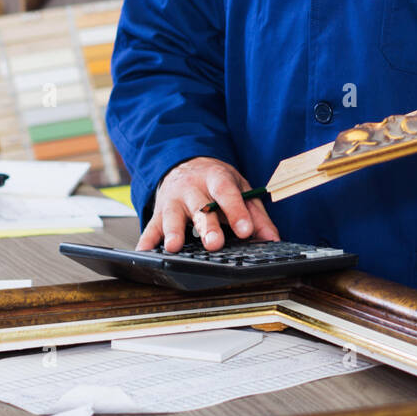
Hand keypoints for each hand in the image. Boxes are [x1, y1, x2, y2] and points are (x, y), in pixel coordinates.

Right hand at [137, 156, 279, 251]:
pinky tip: (143, 252)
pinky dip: (146, 240)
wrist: (185, 164)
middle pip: (200, 207)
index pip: (227, 193)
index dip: (237, 211)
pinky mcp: (157, 212)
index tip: (246, 230)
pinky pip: (150, 227)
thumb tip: (273, 239)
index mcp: (216, 178)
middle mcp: (192, 188)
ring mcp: (173, 200)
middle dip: (207, 226)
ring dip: (173, 232)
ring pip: (172, 216)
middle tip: (214, 243)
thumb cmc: (216, 182)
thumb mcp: (240, 189)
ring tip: (174, 247)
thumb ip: (257, 214)